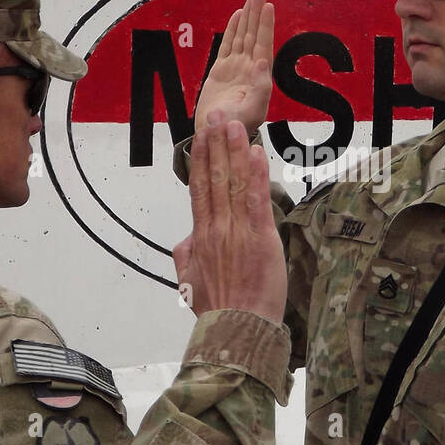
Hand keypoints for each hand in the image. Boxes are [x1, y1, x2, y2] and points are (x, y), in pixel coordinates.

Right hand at [173, 110, 285, 322]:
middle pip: (213, 177)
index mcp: (200, 236)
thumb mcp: (188, 281)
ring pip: (233, 183)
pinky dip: (255, 175)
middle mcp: (216, 228)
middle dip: (216, 144)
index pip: (199, 188)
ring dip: (234, 150)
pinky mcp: (260, 238)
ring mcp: (237, 231)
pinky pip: (255, 200)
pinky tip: (256, 154)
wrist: (236, 329)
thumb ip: (185, 254)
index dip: (200, 158)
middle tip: (217, 115)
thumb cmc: (218, 309)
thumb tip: (187, 237)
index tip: (202, 135)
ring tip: (234, 124)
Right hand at [193, 0, 273, 133]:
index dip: (266, 25)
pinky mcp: (220, 70)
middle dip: (257, 14)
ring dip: (247, 18)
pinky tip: (237, 17)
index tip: (269, 6)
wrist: (216, 134)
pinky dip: (232, 30)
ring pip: (242, 37)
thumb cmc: (236, 126)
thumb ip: (261, 87)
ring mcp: (235, 68)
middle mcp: (248, 68)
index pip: (264, 44)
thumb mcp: (254, 110)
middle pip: (254, 35)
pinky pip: (227, 45)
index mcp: (258, 75)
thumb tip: (263, 63)